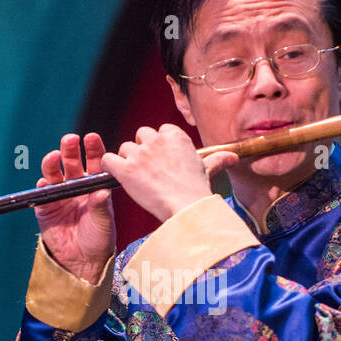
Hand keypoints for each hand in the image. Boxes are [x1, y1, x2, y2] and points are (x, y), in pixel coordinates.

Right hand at [33, 132, 115, 283]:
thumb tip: (101, 190)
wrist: (83, 261)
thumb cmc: (100, 239)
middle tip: (70, 140)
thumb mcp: (104, 222)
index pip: (94, 161)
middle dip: (69, 149)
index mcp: (94, 185)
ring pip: (54, 173)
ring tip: (54, 157)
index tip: (91, 138)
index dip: (92, 149)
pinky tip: (45, 182)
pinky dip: (42, 186)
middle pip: (71, 162)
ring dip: (52, 163)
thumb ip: (100, 206)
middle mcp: (76, 186)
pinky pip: (41, 193)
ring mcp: (59, 195)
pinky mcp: (45, 208)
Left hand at [100, 124, 238, 221]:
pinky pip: (108, 160)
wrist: (187, 208)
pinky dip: (110, 168)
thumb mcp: (207, 170)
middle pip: (141, 135)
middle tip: (148, 169)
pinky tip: (118, 177)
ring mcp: (140, 154)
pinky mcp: (125, 169)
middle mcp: (156, 140)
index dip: (159, 146)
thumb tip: (232, 157)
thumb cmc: (198, 191)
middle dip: (142, 150)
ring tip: (137, 178)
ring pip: (124, 148)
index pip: (160, 131)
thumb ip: (216, 160)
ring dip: (127, 160)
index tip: (163, 161)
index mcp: (176, 136)